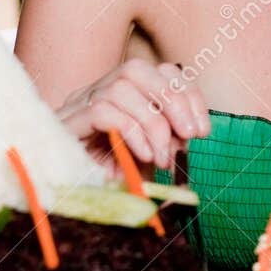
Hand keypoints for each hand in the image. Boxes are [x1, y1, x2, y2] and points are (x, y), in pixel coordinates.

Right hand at [58, 58, 209, 171]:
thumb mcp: (152, 154)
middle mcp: (98, 91)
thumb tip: (195, 131)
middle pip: (138, 68)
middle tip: (190, 136)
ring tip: (162, 157)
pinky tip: (143, 156)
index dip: (187, 93)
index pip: (160, 70)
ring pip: (121, 87)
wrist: (75, 201)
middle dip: (174, 101)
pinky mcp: (66, 123)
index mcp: (123, 92)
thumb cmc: (116, 178)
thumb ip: (172, 139)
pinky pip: (103, 111)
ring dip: (153, 123)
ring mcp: (78, 105)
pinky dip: (132, 132)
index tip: (203, 130)